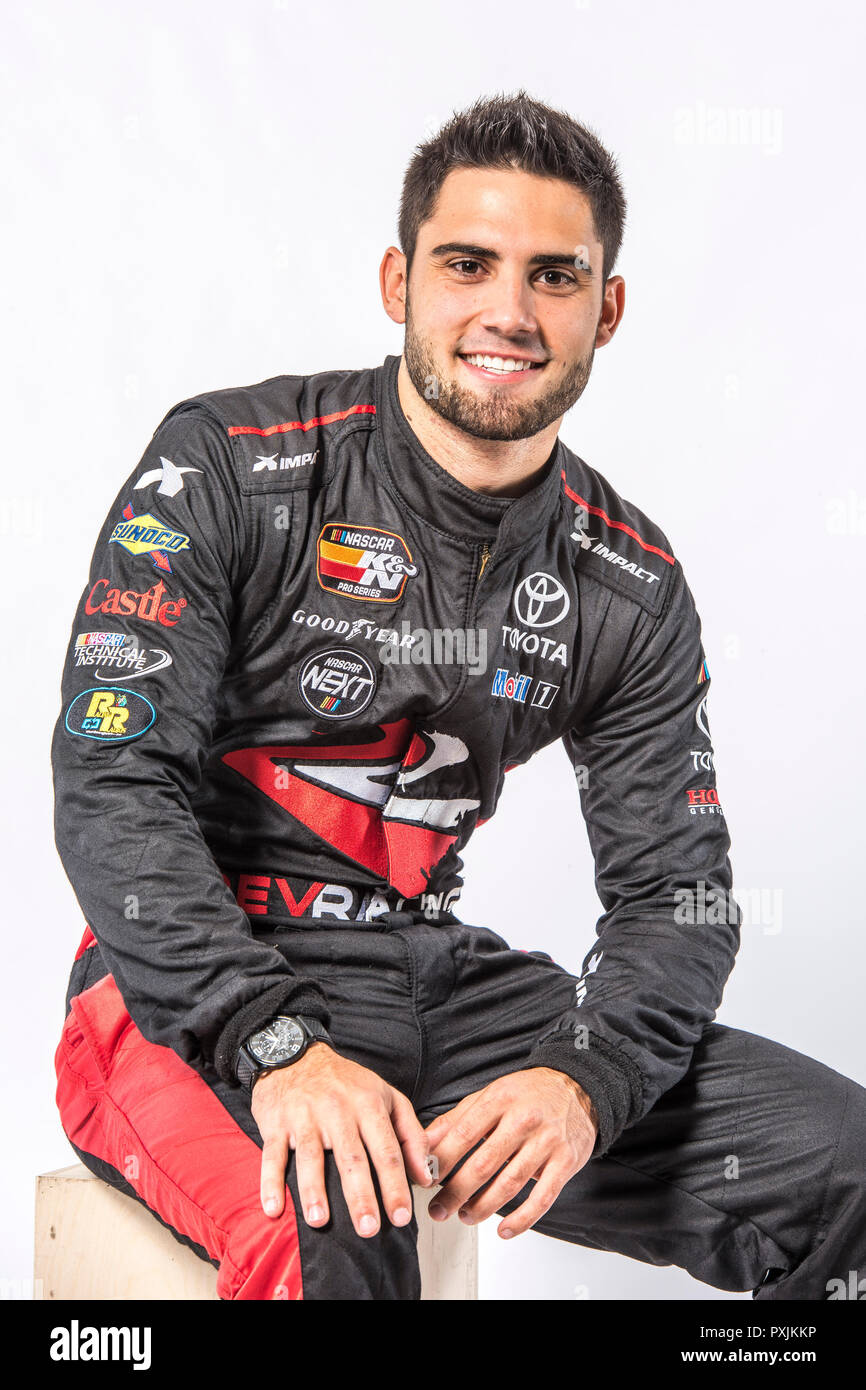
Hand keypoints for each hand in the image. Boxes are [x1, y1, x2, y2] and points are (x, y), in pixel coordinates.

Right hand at [250, 1042, 432, 1237]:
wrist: (296, 1054)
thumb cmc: (345, 1083)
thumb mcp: (386, 1096)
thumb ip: (410, 1134)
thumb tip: (425, 1175)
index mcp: (368, 1105)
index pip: (386, 1150)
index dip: (395, 1185)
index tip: (402, 1217)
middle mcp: (337, 1110)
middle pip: (351, 1158)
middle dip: (360, 1196)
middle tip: (368, 1229)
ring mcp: (304, 1117)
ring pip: (311, 1157)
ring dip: (314, 1191)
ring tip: (320, 1222)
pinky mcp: (276, 1124)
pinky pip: (273, 1155)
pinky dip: (270, 1182)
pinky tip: (273, 1208)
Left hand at [423, 1068, 597, 1238]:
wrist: (577, 1089)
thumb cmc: (528, 1094)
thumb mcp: (490, 1095)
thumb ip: (456, 1119)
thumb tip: (425, 1143)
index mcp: (500, 1099)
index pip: (464, 1133)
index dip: (443, 1160)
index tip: (426, 1179)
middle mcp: (524, 1119)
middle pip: (484, 1163)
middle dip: (456, 1192)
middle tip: (438, 1209)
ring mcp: (547, 1141)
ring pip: (510, 1184)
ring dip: (483, 1207)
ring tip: (465, 1216)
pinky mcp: (566, 1162)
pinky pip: (542, 1198)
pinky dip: (522, 1219)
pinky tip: (504, 1230)